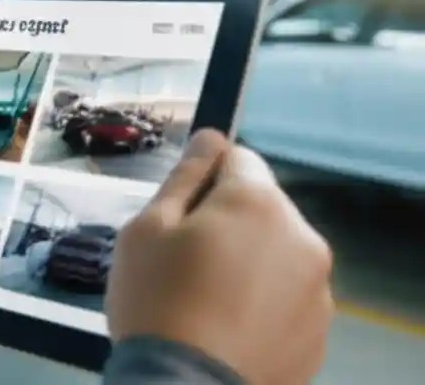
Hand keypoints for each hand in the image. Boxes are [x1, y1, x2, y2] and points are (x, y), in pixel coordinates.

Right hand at [106, 130, 333, 384]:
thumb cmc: (156, 302)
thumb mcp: (147, 229)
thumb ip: (184, 177)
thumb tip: (211, 137)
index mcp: (257, 202)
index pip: (237, 159)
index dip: (202, 181)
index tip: (178, 215)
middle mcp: (302, 236)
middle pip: (261, 207)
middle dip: (227, 221)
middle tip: (184, 262)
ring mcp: (317, 287)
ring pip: (276, 252)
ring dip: (248, 260)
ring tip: (205, 300)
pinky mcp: (319, 329)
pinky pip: (286, 295)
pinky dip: (262, 301)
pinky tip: (227, 325)